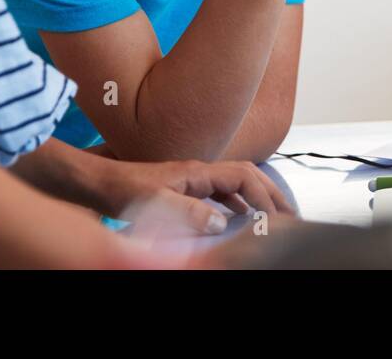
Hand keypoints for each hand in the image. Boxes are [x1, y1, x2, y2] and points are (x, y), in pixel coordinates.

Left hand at [99, 158, 293, 235]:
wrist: (102, 182)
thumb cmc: (125, 190)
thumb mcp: (158, 203)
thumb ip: (191, 212)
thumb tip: (222, 220)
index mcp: (198, 172)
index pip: (243, 177)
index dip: (262, 195)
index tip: (272, 215)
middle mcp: (201, 172)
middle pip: (248, 175)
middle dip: (271, 192)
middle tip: (289, 212)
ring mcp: (195, 179)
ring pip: (237, 183)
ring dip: (257, 197)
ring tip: (273, 215)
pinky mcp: (187, 188)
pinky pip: (222, 193)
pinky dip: (238, 203)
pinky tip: (239, 217)